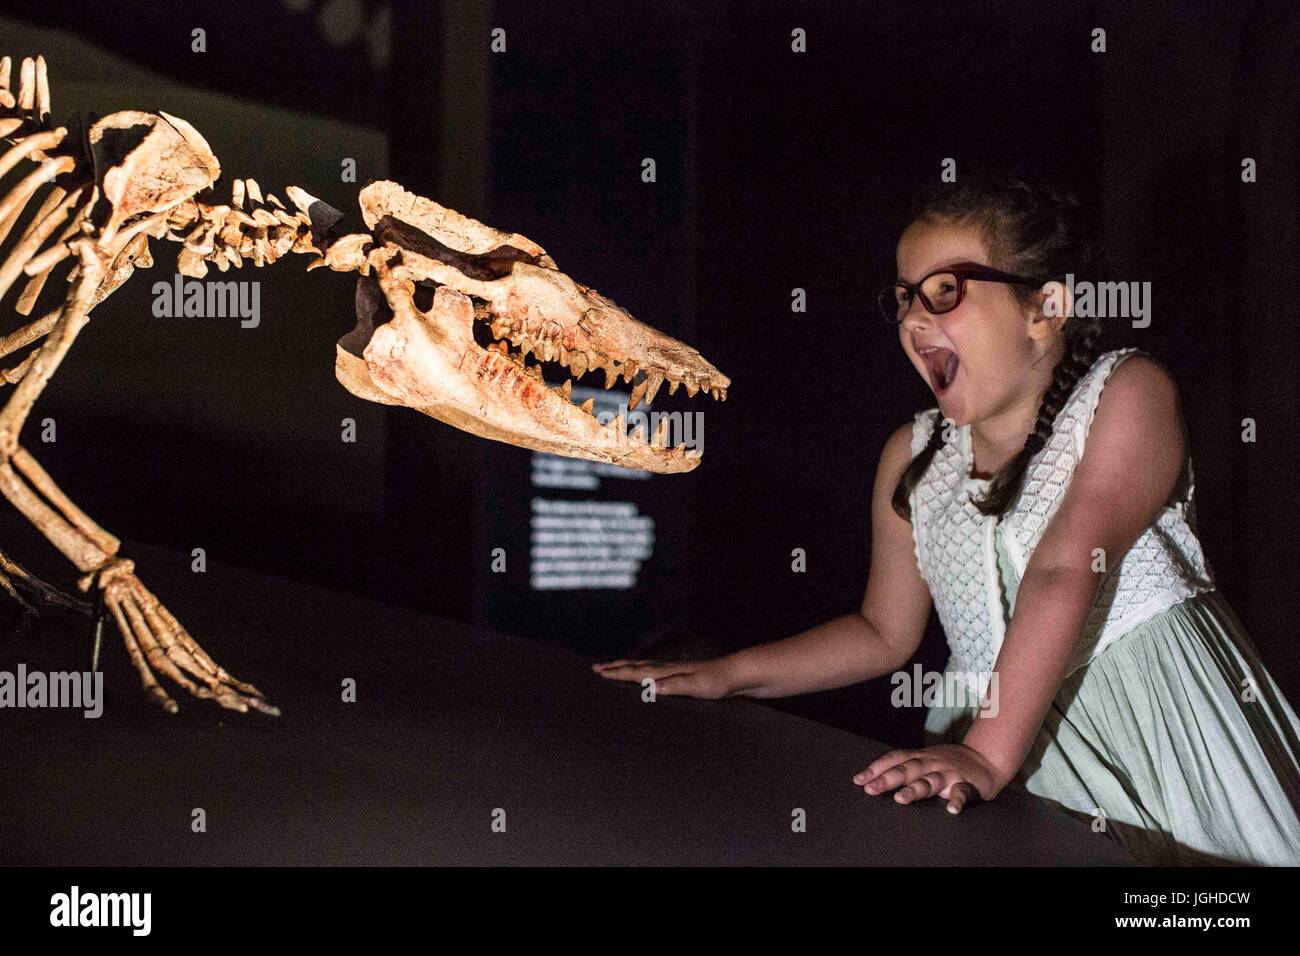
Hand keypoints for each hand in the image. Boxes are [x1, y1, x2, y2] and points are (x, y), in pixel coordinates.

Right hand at [591, 656, 733, 698]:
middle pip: (636, 666)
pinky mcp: (684, 675)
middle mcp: (668, 668)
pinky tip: (647, 676)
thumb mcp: (696, 686)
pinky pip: (655, 672)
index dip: (617, 673)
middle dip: (616, 667)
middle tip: (597, 668)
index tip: (599, 672)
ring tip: (615, 667)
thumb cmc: (717, 682)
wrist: (737, 674)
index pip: (637, 672)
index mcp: (667, 671)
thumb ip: (674, 686)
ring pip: (645, 666)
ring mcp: (676, 670)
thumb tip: (651, 687)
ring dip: (627, 667)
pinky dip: (643, 671)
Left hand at [852, 744, 1004, 814]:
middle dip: (887, 779)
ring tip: (901, 799)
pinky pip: (962, 792)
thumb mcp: (925, 758)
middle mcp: (932, 763)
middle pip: (907, 769)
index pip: (895, 759)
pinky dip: (958, 800)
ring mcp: (949, 773)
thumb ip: (905, 766)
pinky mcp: (968, 784)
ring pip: (930, 781)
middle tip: (870, 789)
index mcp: (920, 757)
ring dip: (915, 789)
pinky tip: (952, 810)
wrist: (986, 758)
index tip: (859, 779)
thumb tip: (874, 776)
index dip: (877, 768)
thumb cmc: (949, 762)